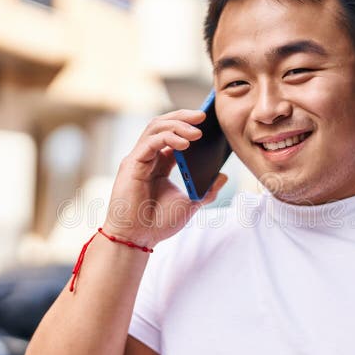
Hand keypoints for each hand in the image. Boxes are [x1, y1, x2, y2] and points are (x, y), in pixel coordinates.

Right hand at [103, 109, 227, 247]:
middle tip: (203, 115)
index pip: (173, 135)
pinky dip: (168, 138)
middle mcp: (148, 157)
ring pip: (155, 128)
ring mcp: (139, 159)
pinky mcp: (132, 164)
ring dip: (177, 124)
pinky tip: (185, 142)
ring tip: (197, 130)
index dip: (188, 125)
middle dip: (183, 117)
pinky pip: (150, 142)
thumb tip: (223, 176)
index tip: (208, 122)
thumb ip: (206, 190)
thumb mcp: (191, 203)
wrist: (138, 239)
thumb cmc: (158, 223)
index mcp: (160, 164)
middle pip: (163, 125)